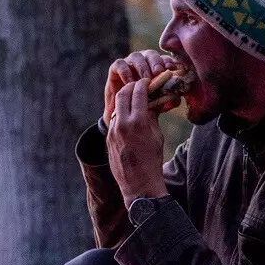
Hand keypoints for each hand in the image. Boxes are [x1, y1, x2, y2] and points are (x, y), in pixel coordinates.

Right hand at [103, 50, 182, 125]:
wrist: (121, 113)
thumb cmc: (141, 105)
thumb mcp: (157, 105)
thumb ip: (167, 101)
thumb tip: (176, 99)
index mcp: (156, 67)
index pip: (164, 59)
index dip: (168, 62)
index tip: (171, 69)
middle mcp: (143, 62)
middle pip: (151, 54)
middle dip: (156, 61)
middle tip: (158, 72)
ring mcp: (129, 63)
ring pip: (136, 56)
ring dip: (142, 66)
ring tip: (145, 79)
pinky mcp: (115, 68)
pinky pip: (120, 64)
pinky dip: (125, 72)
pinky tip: (130, 83)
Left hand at [108, 78, 179, 207]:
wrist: (138, 183)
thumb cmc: (153, 160)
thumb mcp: (156, 135)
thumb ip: (152, 116)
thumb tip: (153, 102)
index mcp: (137, 122)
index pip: (138, 92)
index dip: (143, 84)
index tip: (147, 81)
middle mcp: (122, 124)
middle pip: (122, 94)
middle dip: (130, 87)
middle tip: (138, 85)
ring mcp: (113, 132)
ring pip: (116, 107)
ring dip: (124, 100)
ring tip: (133, 100)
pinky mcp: (108, 139)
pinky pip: (114, 121)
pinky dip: (121, 114)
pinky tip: (129, 116)